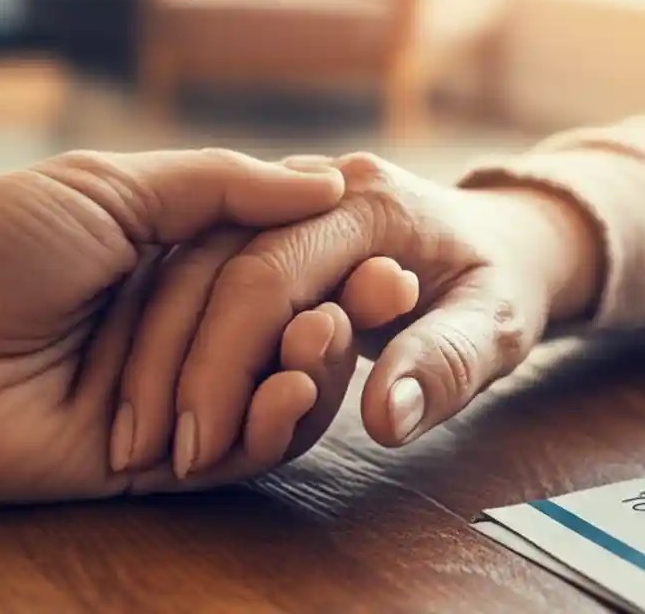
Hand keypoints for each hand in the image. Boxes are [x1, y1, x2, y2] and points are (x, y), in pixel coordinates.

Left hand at [0, 149, 354, 500]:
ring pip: (272, 388)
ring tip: (323, 342)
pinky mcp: (157, 462)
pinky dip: (274, 424)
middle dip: (330, 310)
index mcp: (170, 252)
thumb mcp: (107, 187)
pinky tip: (290, 392)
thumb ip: (217, 185)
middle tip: (380, 296)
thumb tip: (325, 181)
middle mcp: (180, 324)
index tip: (384, 246)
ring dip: (311, 367)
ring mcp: (172, 393)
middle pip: (286, 322)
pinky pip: (236, 450)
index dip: (330, 253)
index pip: (277, 254)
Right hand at [112, 153, 601, 478]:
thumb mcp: (499, 327)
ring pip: (190, 268)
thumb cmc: (505, 283)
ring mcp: (285, 200)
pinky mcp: (266, 224)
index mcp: (369, 202)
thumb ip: (444, 366)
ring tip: (139, 440)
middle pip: (214, 269)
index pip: (269, 274)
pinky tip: (160, 400)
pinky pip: (201, 275)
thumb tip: (383, 419)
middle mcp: (316, 189)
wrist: (504, 236)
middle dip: (177, 365)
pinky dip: (174, 338)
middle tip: (146, 455)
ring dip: (158, 355)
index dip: (227, 360)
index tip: (202, 443)